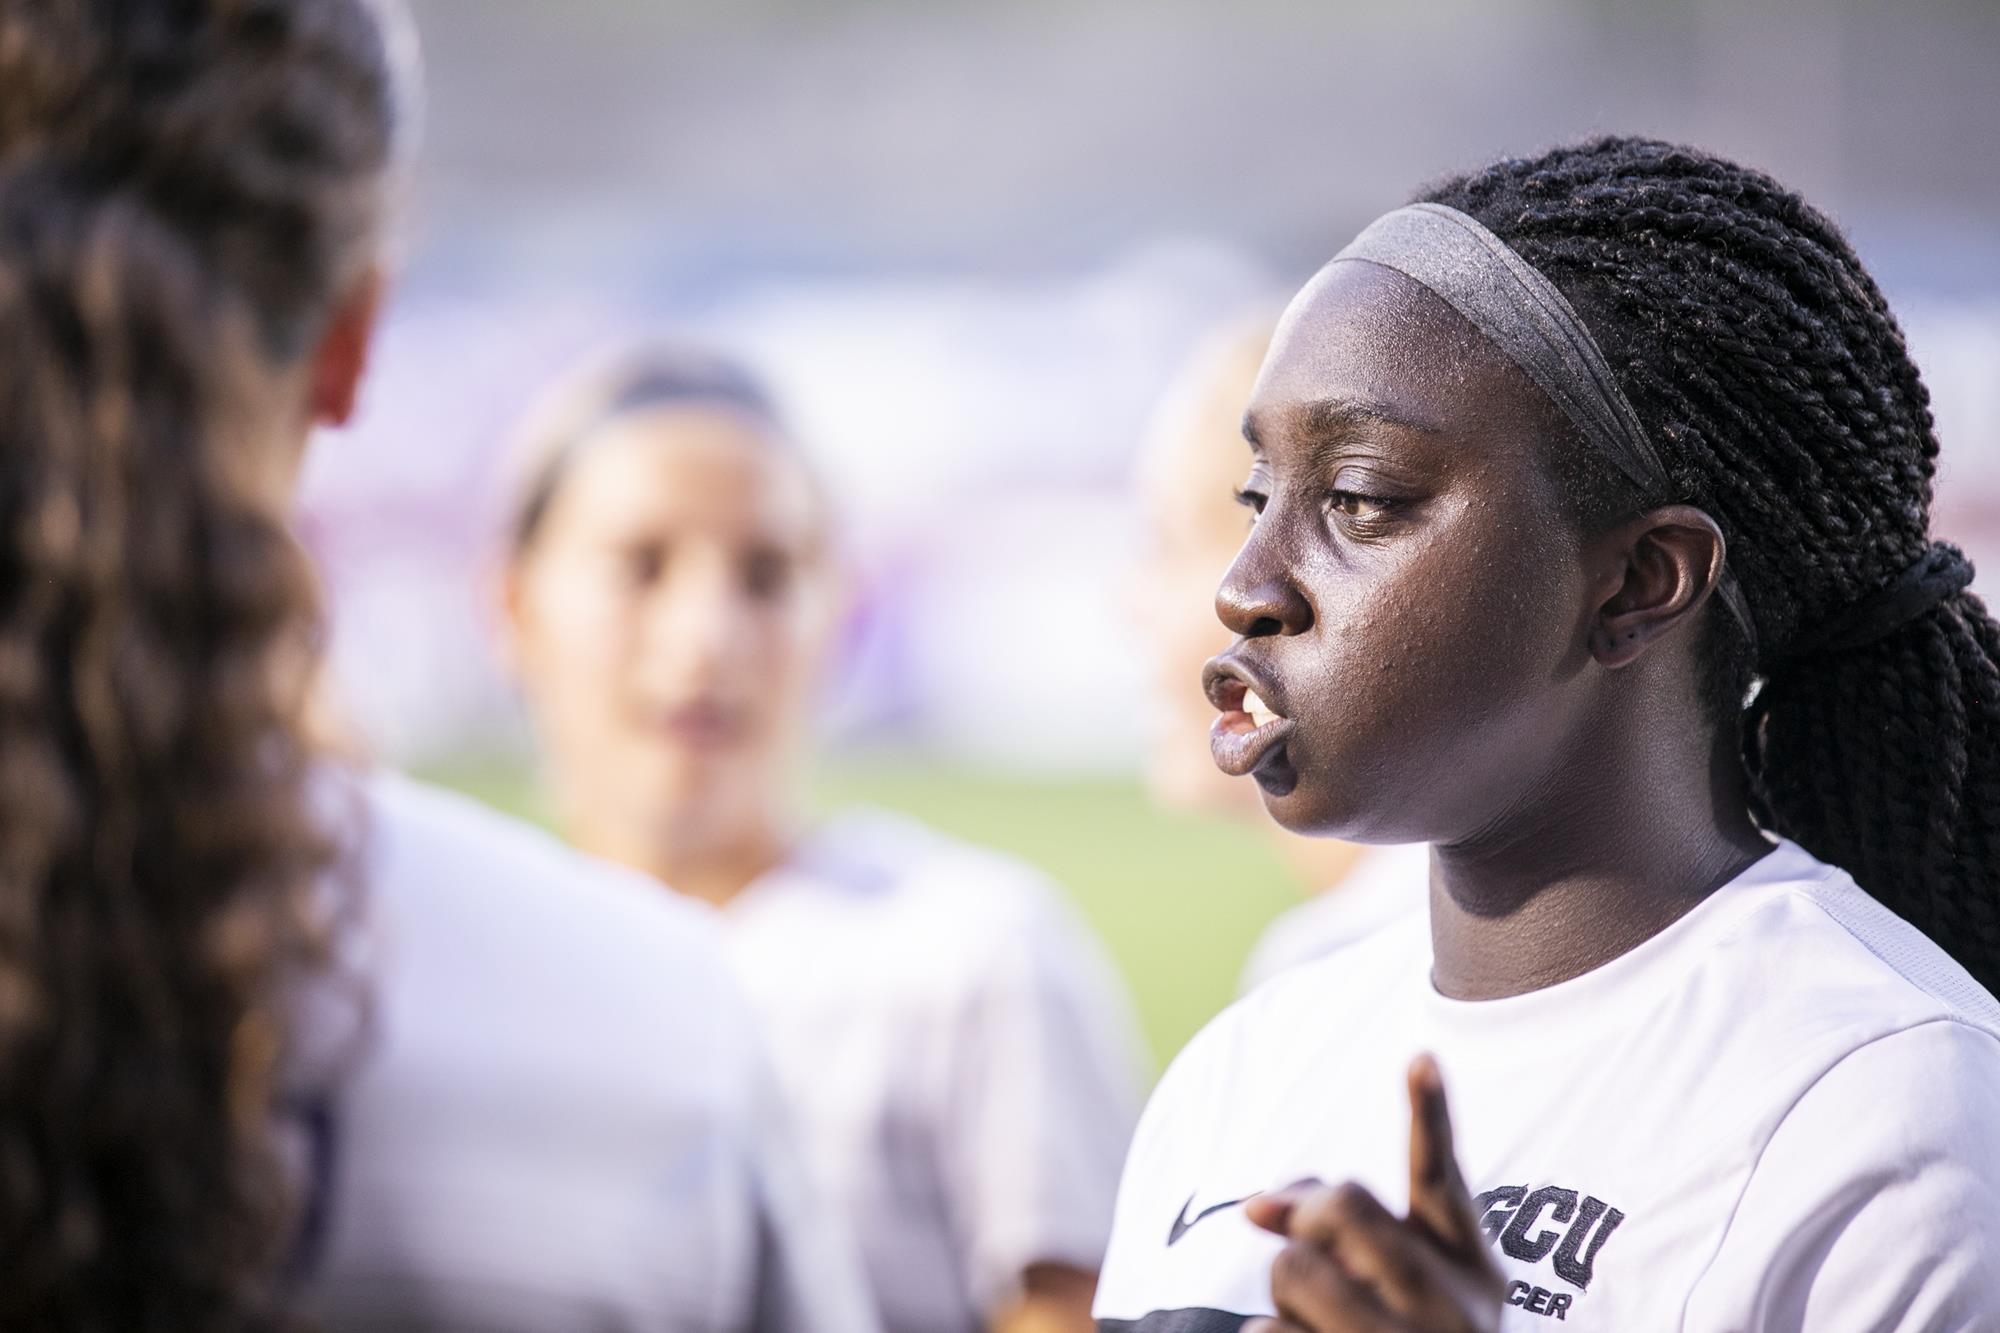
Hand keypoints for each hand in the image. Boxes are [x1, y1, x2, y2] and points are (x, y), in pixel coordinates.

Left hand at [1242, 1056, 1504, 1332]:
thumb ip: (1346, 1226)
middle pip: (1344, 1204)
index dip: (1431, 1114)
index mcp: (1474, 1272)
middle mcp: (1453, 1309)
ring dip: (1283, 1293)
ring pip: (1294, 1269)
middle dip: (1306, 1217)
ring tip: (1319, 1326)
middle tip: (1304, 1252)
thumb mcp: (1404, 1286)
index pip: (1443, 1180)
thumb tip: (1256, 1207)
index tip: (1419, 1054)